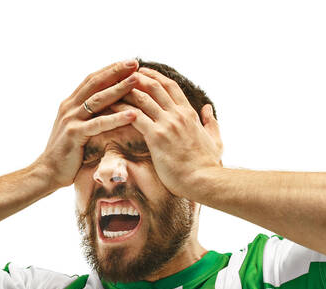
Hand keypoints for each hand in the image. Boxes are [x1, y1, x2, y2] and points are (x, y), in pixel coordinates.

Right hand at [32, 60, 142, 189]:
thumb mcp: (76, 129)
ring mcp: (71, 119)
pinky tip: (133, 115)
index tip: (128, 63)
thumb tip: (107, 109)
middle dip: (116, 72)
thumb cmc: (66, 154)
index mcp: (70, 103)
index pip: (92, 80)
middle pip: (95, 83)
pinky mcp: (74, 134)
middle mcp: (69, 107)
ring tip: (136, 81)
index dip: (110, 69)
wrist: (47, 172)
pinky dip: (116, 119)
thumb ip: (87, 117)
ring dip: (119, 89)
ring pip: (98, 99)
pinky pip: (99, 124)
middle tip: (135, 63)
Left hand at [108, 66, 223, 197]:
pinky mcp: (157, 137)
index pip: (170, 86)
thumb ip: (211, 122)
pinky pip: (135, 117)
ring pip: (143, 98)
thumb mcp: (215, 139)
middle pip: (154, 86)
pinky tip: (110, 110)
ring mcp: (167, 124)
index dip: (155, 77)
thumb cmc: (208, 165)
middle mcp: (177, 114)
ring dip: (126, 92)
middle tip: (121, 76)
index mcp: (189, 113)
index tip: (143, 72)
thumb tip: (208, 108)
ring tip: (112, 90)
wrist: (205, 180)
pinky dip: (121, 111)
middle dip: (136, 78)